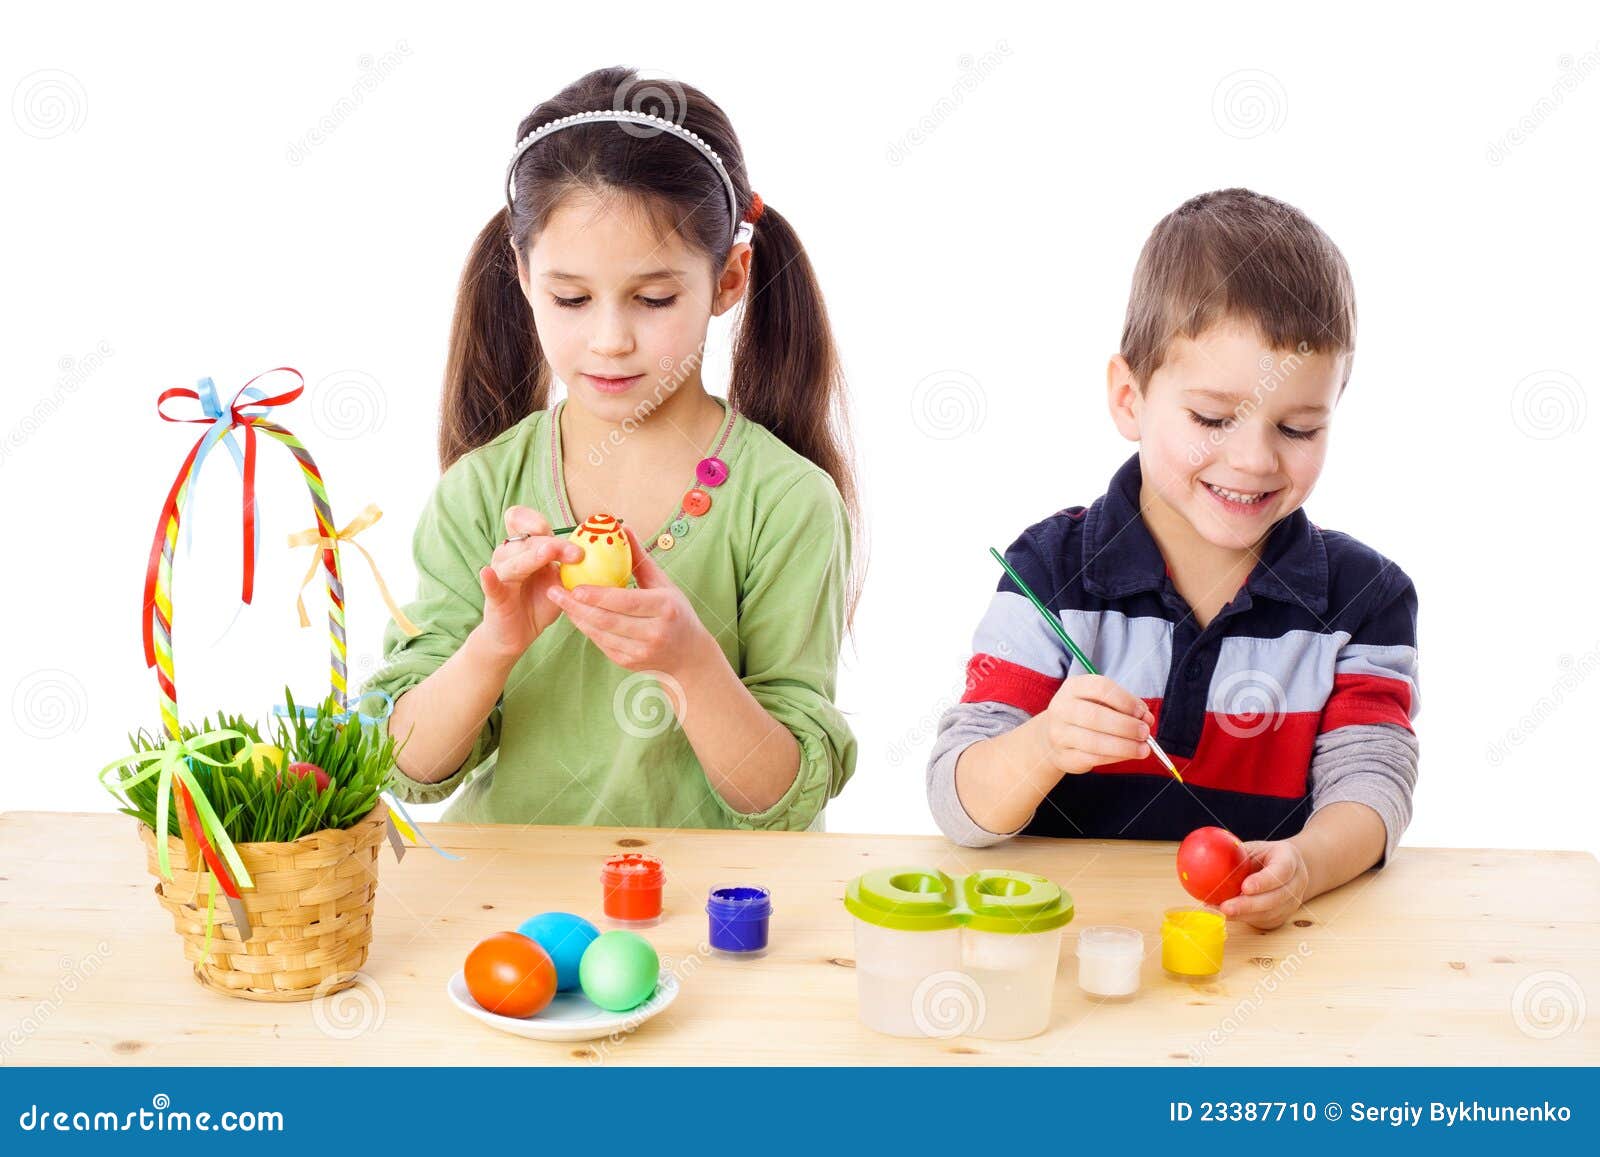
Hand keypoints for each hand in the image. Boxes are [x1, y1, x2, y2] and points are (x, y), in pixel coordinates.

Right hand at [476, 507, 582, 659]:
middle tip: (577, 554)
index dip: (536, 520)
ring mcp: (500, 576)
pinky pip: (492, 586)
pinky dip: (490, 580)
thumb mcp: (560, 581)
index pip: (523, 521)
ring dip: (530, 556)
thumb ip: (570, 565)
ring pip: (512, 561)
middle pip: (528, 542)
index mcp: (525, 548)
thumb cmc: (540, 602)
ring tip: (547, 553)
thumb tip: (597, 549)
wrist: (520, 634)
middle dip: (553, 544)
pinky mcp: (495, 598)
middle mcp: (509, 556)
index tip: (566, 530)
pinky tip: (487, 573)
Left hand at [547, 526, 715, 676]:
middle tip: (555, 591)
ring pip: (600, 634)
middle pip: (607, 620)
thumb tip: (623, 528)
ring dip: (577, 617)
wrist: (688, 655)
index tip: (574, 586)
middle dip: (577, 606)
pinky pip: (601, 644)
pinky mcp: (629, 663)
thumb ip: (641, 558)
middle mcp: (654, 633)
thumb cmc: (675, 612)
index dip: (597, 595)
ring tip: (560, 601)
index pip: (625, 601)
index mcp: (665, 608)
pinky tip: (575, 615)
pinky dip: (586, 628)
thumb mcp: (665, 584)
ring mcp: (641, 651)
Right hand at [1038, 674, 1155, 775]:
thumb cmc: (1086, 714)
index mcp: (1073, 687)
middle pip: (1095, 716)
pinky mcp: (1064, 756)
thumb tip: (1146, 719)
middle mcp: (1062, 708)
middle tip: (1145, 732)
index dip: (1125, 700)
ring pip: (1094, 741)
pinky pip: (1093, 758)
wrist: (1053, 735)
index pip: (1101, 688)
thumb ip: (1125, 707)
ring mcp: (1059, 733)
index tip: (1142, 712)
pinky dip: (1116, 757)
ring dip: (1124, 746)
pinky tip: (1128, 755)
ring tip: (1144, 749)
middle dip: (1126, 726)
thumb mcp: (1102, 702)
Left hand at [1221, 840, 1309, 929]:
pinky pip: (1264, 920)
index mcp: (1290, 859)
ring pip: (1270, 913)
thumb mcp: (1253, 848)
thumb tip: (1204, 859)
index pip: (1281, 871)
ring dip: (1244, 915)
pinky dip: (1244, 919)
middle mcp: (1296, 882)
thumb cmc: (1263, 856)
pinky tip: (1226, 915)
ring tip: (1220, 912)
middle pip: (1276, 897)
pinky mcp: (1282, 916)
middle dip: (1249, 905)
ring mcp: (1292, 901)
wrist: (1285, 869)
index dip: (1264, 881)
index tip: (1245, 887)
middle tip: (1226, 907)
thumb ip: (1236, 854)